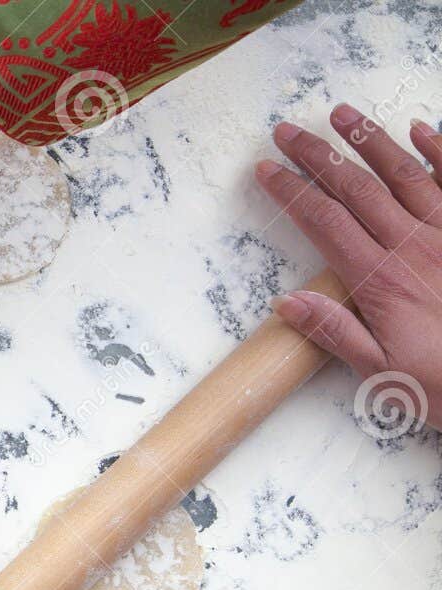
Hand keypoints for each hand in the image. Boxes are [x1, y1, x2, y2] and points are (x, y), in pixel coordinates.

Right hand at [258, 106, 441, 426]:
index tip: (266, 170)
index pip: (324, 223)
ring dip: (370, 141)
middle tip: (287, 130)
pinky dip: (438, 150)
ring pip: (404, 174)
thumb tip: (286, 303)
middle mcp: (413, 246)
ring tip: (343, 114)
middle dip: (318, 155)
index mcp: (381, 281)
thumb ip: (335, 333)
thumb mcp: (383, 373)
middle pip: (356, 188)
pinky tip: (419, 130)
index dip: (291, 192)